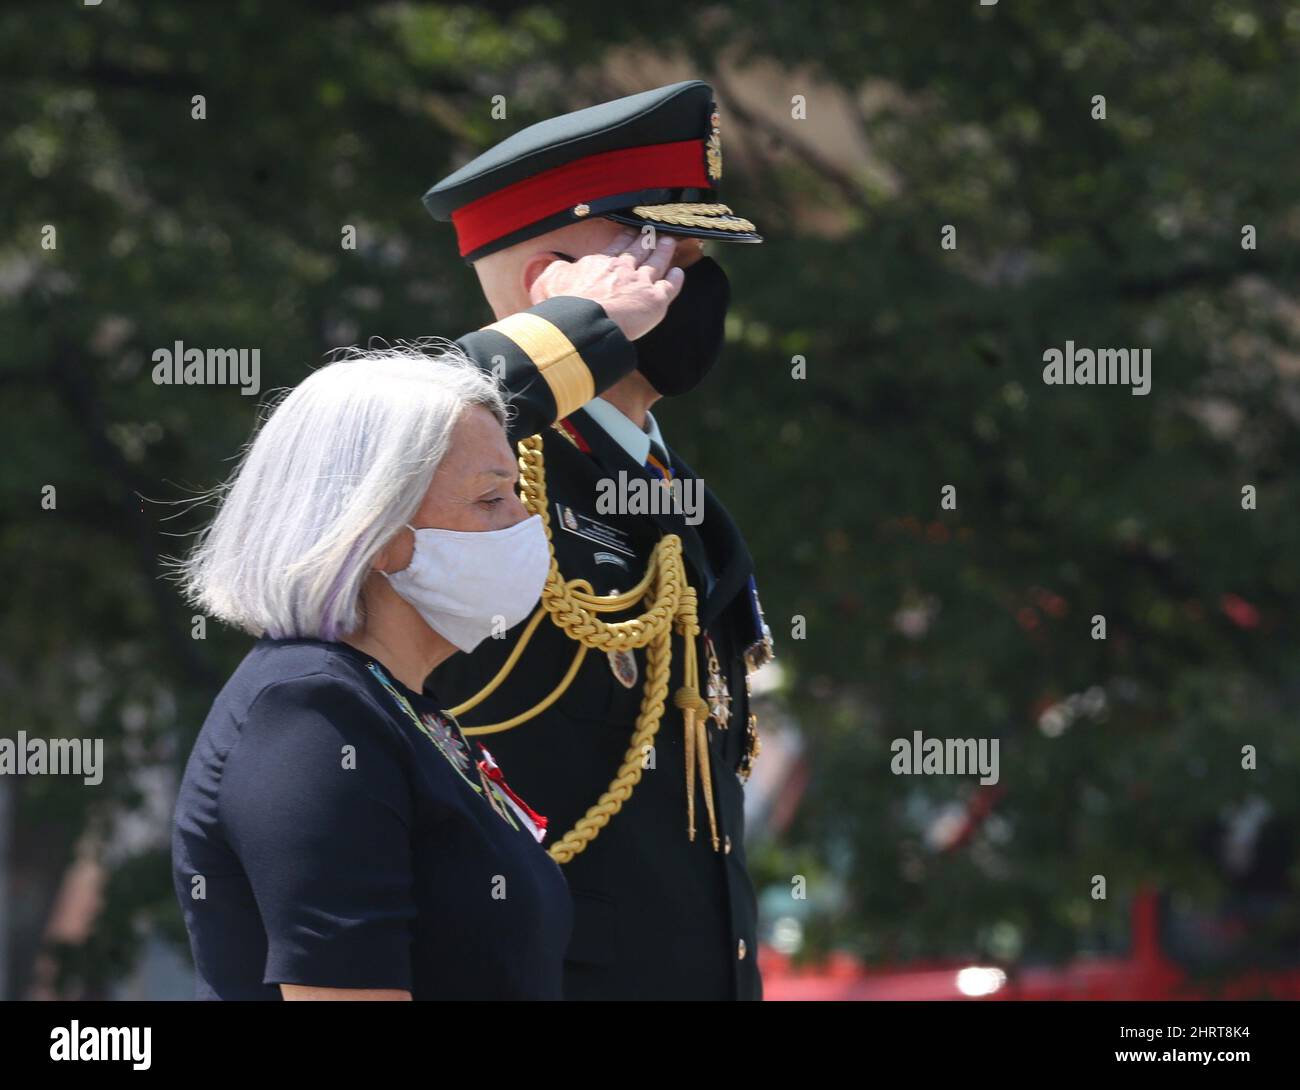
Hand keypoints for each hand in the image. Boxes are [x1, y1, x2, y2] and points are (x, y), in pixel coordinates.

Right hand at [528, 229, 684, 341]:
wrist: (583, 323)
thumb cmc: (563, 306)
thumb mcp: (548, 281)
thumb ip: (554, 269)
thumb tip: (553, 264)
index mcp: (599, 262)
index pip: (616, 247)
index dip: (625, 239)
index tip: (630, 234)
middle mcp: (623, 268)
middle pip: (639, 249)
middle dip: (648, 240)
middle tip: (655, 232)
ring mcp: (641, 282)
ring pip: (657, 263)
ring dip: (664, 251)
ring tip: (669, 243)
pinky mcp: (655, 300)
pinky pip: (670, 286)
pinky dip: (675, 278)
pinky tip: (678, 273)